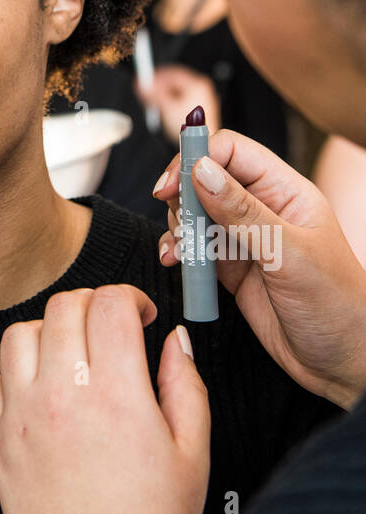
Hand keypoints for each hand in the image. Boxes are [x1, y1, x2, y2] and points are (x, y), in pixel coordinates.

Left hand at [0, 286, 209, 513]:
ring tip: (72, 353)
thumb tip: (175, 340)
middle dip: (93, 304)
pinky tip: (42, 391)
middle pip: (64, 306)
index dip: (131, 297)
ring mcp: (22, 416)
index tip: (141, 314)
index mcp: (117, 394)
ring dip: (48, 331)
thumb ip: (185, 384)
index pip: (110, 304)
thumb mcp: (193, 453)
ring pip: (19, 332)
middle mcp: (62, 395)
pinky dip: (16, 374)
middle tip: (110, 326)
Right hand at [134, 63, 220, 142]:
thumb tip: (142, 86)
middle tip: (146, 90)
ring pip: (176, 91)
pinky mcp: (198, 109)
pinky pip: (180, 100)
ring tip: (153, 101)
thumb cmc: (192, 130)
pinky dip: (170, 102)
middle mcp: (201, 89)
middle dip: (159, 86)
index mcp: (196, 84)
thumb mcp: (167, 109)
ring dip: (163, 95)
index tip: (144, 79)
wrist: (201, 146)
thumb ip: (153, 95)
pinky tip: (163, 108)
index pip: (172, 73)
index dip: (156, 76)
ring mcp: (201, 99)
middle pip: (174, 82)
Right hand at [155, 129, 365, 409]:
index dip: (196, 159)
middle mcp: (263, 208)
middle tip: (180, 227)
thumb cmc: (336, 305)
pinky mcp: (230, 267)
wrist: (343, 361)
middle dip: (182, 197)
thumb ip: (242, 212)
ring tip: (178, 252)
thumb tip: (201, 170)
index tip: (170, 187)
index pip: (232, 152)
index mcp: (285, 191)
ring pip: (195, 212)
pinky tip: (175, 263)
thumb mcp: (288, 254)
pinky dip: (178, 251)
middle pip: (206, 178)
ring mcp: (244, 238)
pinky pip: (194, 247)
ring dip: (177, 227)